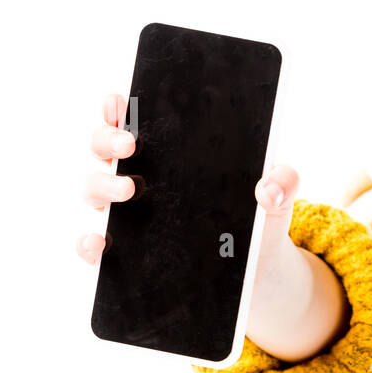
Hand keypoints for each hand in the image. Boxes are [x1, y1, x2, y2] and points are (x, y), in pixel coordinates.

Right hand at [76, 93, 301, 274]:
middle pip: (102, 146)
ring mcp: (129, 214)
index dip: (116, 106)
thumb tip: (268, 188)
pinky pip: (93, 245)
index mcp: (170, 152)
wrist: (259, 270)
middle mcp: (140, 176)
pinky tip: (100, 245)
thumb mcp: (277, 195)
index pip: (131, 118)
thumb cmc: (258, 220)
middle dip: (105, 139)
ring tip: (128, 189)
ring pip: (91, 188)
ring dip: (99, 185)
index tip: (119, 102)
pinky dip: (88, 244)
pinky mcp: (127, 252)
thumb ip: (283, 180)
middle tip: (130, 146)